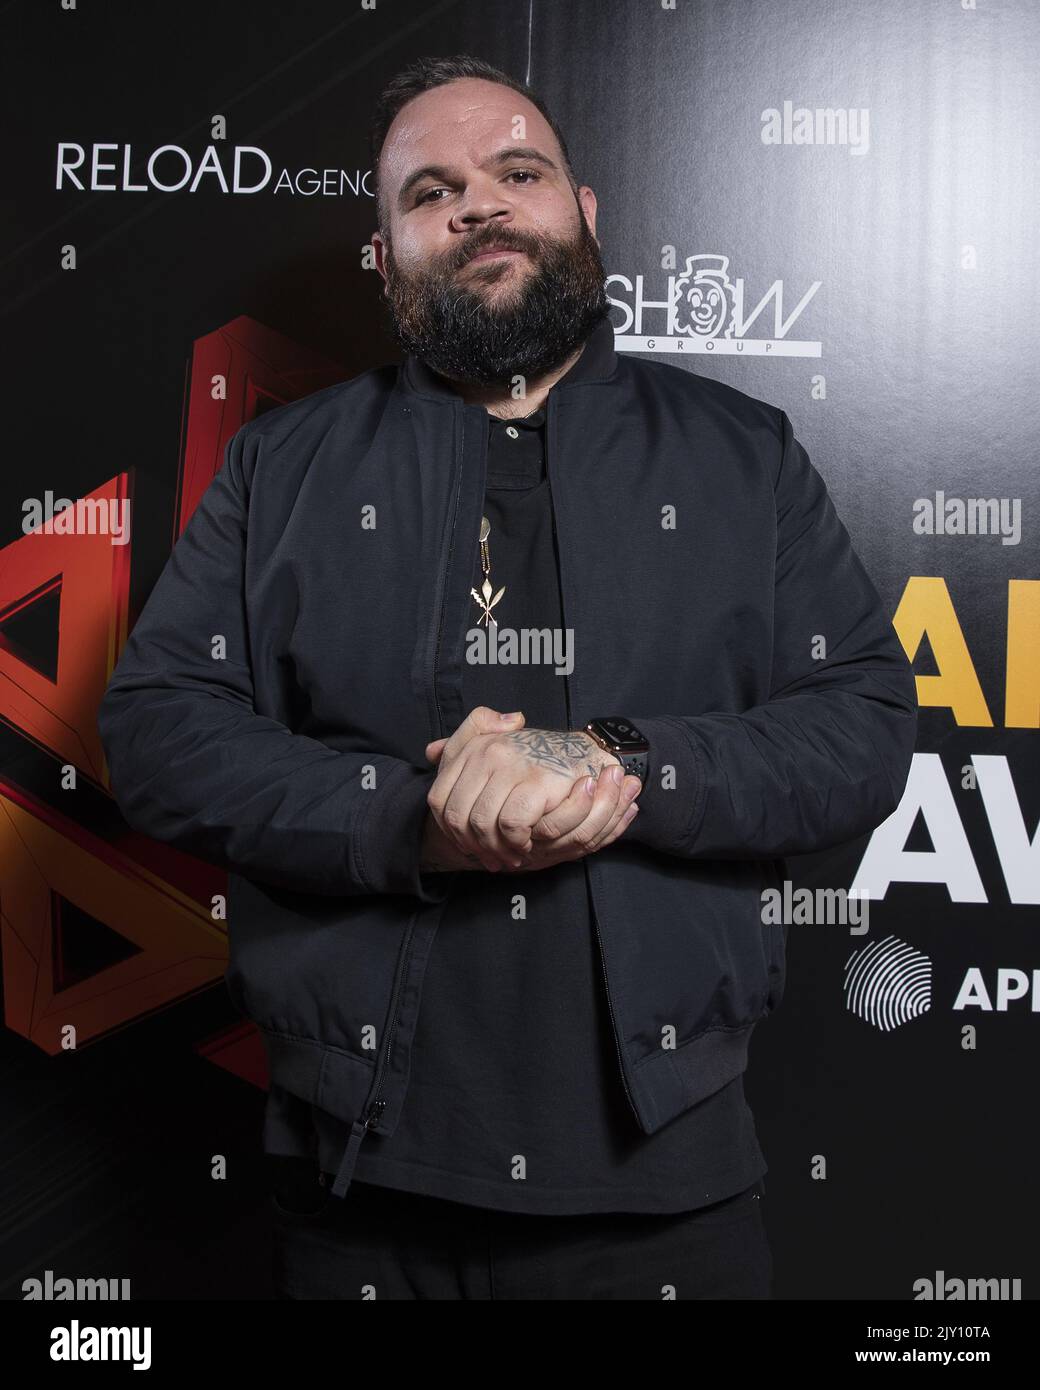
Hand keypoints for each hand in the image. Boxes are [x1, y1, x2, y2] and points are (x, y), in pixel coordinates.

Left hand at [424, 706, 640, 871]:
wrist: (582, 751)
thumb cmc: (534, 755)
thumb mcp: (493, 744)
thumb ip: (461, 747)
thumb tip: (432, 752)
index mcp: (472, 747)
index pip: (439, 799)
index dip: (449, 830)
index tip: (467, 845)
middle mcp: (487, 752)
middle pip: (458, 816)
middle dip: (473, 846)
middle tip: (491, 859)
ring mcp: (510, 765)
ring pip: (481, 823)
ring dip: (495, 848)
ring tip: (509, 856)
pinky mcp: (535, 781)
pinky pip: (511, 824)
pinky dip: (516, 841)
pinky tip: (526, 844)